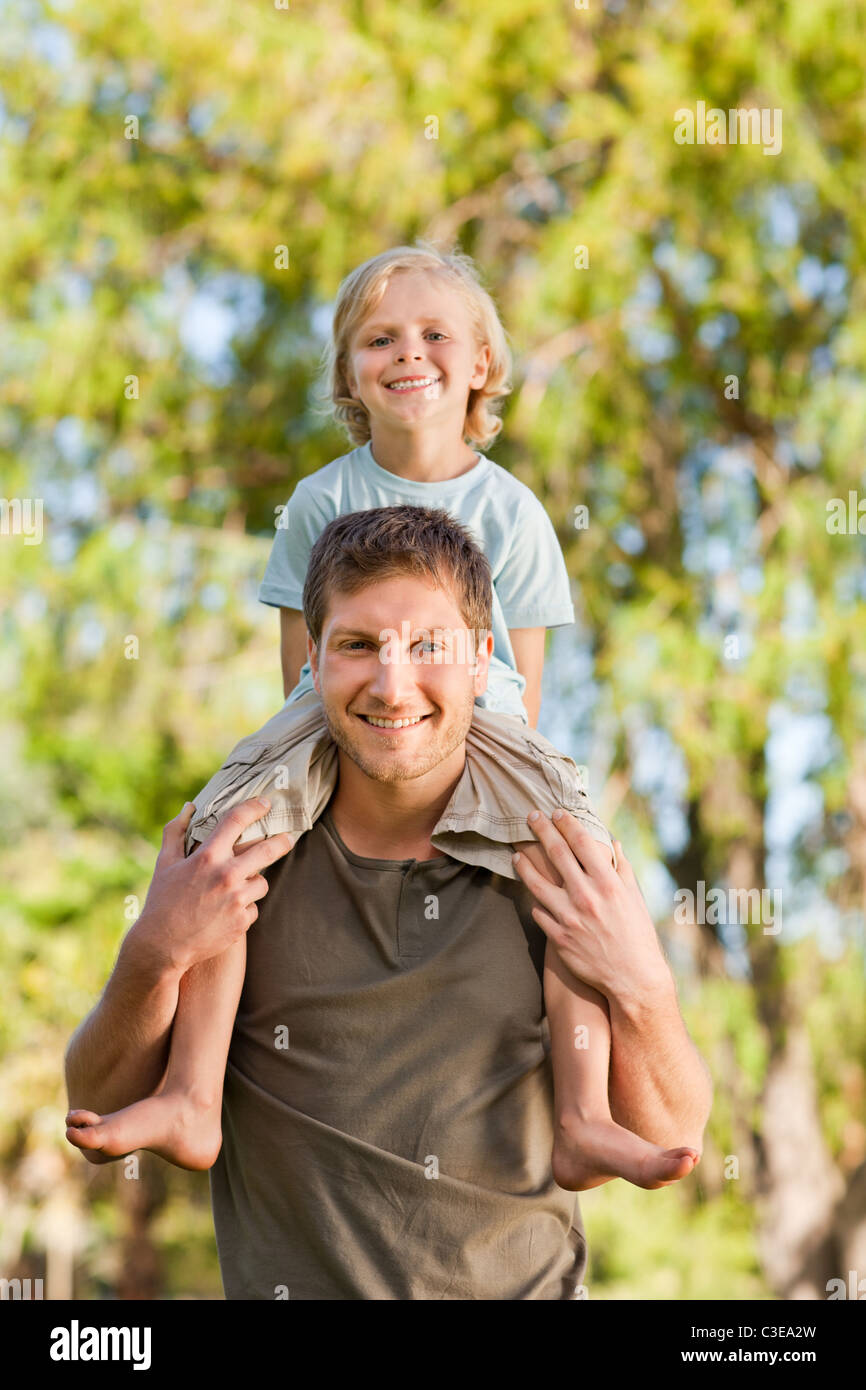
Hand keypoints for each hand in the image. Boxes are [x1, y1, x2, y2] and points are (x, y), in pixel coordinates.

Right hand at [136, 800, 294, 974]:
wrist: (161, 946)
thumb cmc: (161, 901)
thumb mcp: (164, 863)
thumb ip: (175, 831)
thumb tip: (189, 807)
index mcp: (207, 857)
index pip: (236, 821)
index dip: (254, 807)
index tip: (266, 803)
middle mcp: (226, 875)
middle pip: (268, 850)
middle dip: (282, 841)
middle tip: (288, 838)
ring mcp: (236, 900)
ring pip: (262, 883)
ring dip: (253, 883)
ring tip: (235, 889)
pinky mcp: (241, 922)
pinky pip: (254, 908)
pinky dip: (244, 908)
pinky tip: (226, 912)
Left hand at [512, 811, 668, 1001]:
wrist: (633, 978)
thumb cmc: (637, 935)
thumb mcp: (635, 898)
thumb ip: (622, 868)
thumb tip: (614, 843)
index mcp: (608, 883)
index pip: (582, 843)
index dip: (567, 824)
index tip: (556, 812)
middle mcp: (587, 896)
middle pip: (557, 854)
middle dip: (541, 830)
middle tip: (530, 816)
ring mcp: (570, 918)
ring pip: (537, 884)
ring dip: (524, 865)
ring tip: (516, 855)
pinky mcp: (559, 938)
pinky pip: (539, 913)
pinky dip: (534, 901)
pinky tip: (528, 893)